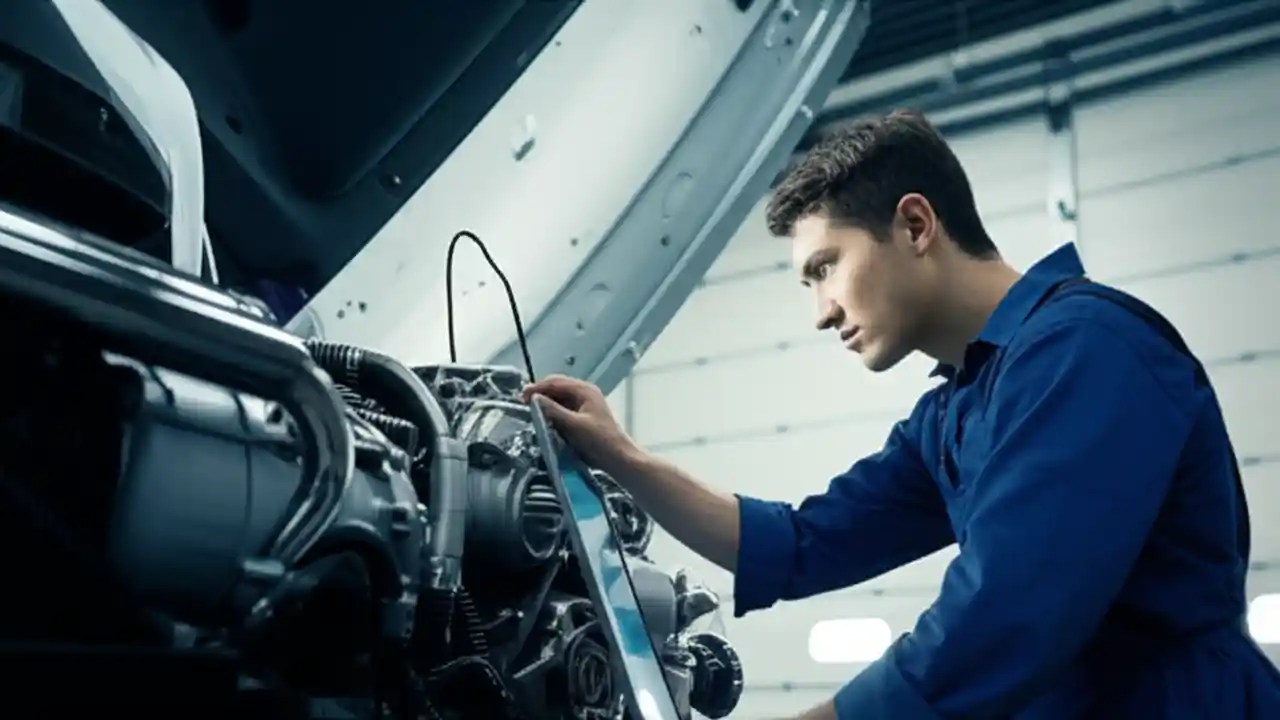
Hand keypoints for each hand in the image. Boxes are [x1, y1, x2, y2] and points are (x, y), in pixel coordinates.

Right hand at [521, 374, 639, 473]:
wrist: (618, 458)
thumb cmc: (599, 441)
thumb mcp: (573, 425)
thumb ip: (553, 411)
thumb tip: (534, 399)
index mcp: (585, 390)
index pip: (555, 382)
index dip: (537, 388)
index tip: (521, 396)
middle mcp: (585, 393)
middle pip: (557, 387)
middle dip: (540, 394)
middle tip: (523, 403)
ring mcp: (585, 404)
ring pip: (559, 398)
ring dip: (545, 403)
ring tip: (531, 411)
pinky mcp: (583, 416)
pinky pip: (563, 408)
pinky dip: (552, 412)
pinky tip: (545, 419)